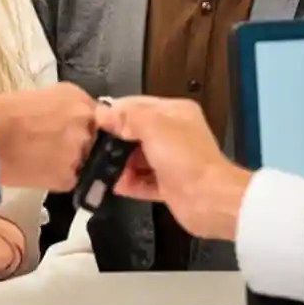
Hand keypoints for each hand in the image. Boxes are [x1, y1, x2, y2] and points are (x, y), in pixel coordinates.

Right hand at [0, 83, 95, 190]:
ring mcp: (80, 150)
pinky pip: (75, 178)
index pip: (98, 114)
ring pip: (87, 159)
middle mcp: (85, 121)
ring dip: (73, 160)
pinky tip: (42, 170)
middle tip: (55, 145)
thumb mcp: (38, 96)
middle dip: (82, 142)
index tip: (71, 130)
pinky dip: (62, 176)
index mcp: (76, 98)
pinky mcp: (71, 177)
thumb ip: (62, 107)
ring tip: (46, 159)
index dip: (85, 124)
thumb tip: (69, 119)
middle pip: (95, 136)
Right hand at [97, 96, 251, 240]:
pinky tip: (116, 185)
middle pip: (135, 132)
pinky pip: (143, 180)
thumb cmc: (188, 159)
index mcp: (175, 112)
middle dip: (115, 140)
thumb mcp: (153, 127)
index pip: (137, 104)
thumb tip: (103, 111)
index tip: (94, 121)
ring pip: (137, 158)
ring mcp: (171, 160)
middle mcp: (174, 134)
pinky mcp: (169, 184)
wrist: (209, 199)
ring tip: (102, 168)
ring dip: (120, 164)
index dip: (115, 112)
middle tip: (95, 146)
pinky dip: (130, 183)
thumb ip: (126, 117)